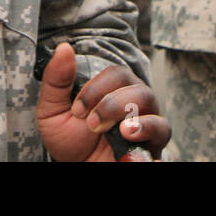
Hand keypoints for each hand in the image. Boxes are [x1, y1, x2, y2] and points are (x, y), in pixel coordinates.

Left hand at [36, 42, 168, 160]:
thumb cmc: (69, 138)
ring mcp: (146, 120)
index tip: (77, 110)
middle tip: (92, 124)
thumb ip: (56, 80)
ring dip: (132, 116)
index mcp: (113, 88)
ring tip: (119, 131)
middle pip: (136, 86)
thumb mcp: (53, 110)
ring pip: (151, 104)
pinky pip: (162, 130)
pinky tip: (130, 139)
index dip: (96, 88)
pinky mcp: (152, 143)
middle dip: (111, 104)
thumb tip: (64, 48)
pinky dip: (148, 131)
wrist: (76, 168)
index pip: (116, 73)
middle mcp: (134, 100)